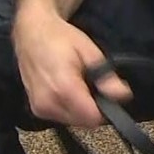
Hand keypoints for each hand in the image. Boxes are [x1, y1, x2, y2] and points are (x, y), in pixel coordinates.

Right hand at [13, 4, 131, 126]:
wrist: (31, 32)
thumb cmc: (59, 37)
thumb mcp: (89, 51)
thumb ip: (105, 77)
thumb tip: (123, 95)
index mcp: (63, 88)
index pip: (93, 118)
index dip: (106, 109)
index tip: (110, 96)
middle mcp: (48, 102)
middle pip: (84, 122)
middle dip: (94, 108)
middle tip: (94, 86)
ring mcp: (40, 107)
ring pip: (74, 121)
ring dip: (82, 109)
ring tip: (80, 85)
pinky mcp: (36, 109)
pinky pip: (61, 117)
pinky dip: (69, 108)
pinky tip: (68, 90)